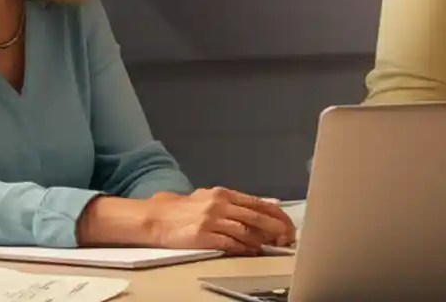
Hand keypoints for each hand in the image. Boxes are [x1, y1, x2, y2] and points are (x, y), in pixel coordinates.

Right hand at [143, 188, 295, 254]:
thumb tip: (261, 206)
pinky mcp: (203, 236)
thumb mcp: (211, 197)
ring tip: (271, 246)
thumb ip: (235, 202)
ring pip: (246, 231)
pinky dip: (244, 248)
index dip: (276, 214)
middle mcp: (220, 204)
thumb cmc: (184, 209)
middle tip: (287, 237)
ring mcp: (212, 220)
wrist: (157, 217)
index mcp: (224, 193)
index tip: (288, 224)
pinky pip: (230, 243)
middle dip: (276, 228)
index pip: (258, 203)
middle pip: (256, 217)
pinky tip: (252, 251)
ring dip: (262, 240)